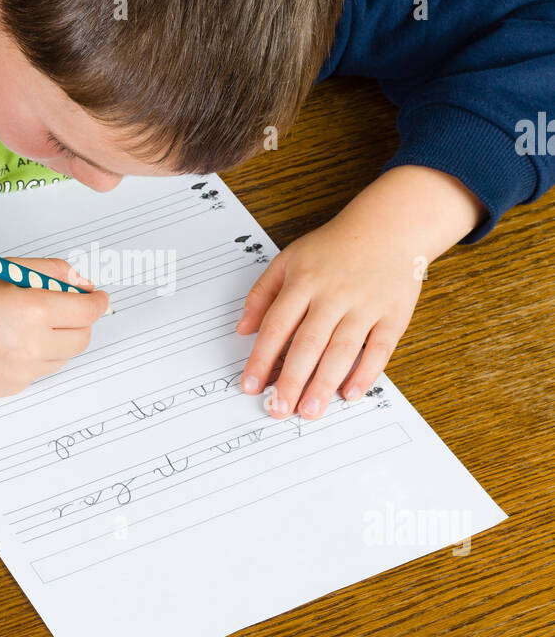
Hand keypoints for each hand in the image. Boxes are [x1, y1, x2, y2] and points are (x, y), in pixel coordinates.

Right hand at [0, 257, 108, 396]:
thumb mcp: (3, 269)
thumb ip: (49, 271)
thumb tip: (82, 281)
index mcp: (31, 309)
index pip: (87, 311)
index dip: (96, 302)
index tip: (96, 297)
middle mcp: (31, 345)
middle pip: (82, 338)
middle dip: (80, 321)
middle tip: (65, 307)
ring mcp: (21, 372)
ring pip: (62, 357)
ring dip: (58, 339)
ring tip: (23, 322)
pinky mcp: (10, 388)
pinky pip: (38, 372)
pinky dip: (35, 356)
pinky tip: (5, 341)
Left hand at [235, 166, 485, 419]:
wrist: (391, 225)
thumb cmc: (335, 246)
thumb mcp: (290, 258)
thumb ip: (263, 293)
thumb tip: (242, 329)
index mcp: (304, 281)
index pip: (277, 326)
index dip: (261, 358)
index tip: (249, 386)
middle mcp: (333, 294)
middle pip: (308, 343)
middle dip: (290, 380)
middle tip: (278, 410)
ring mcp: (365, 305)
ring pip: (341, 350)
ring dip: (324, 384)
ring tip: (309, 411)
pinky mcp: (393, 314)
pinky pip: (379, 349)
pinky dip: (365, 373)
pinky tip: (350, 394)